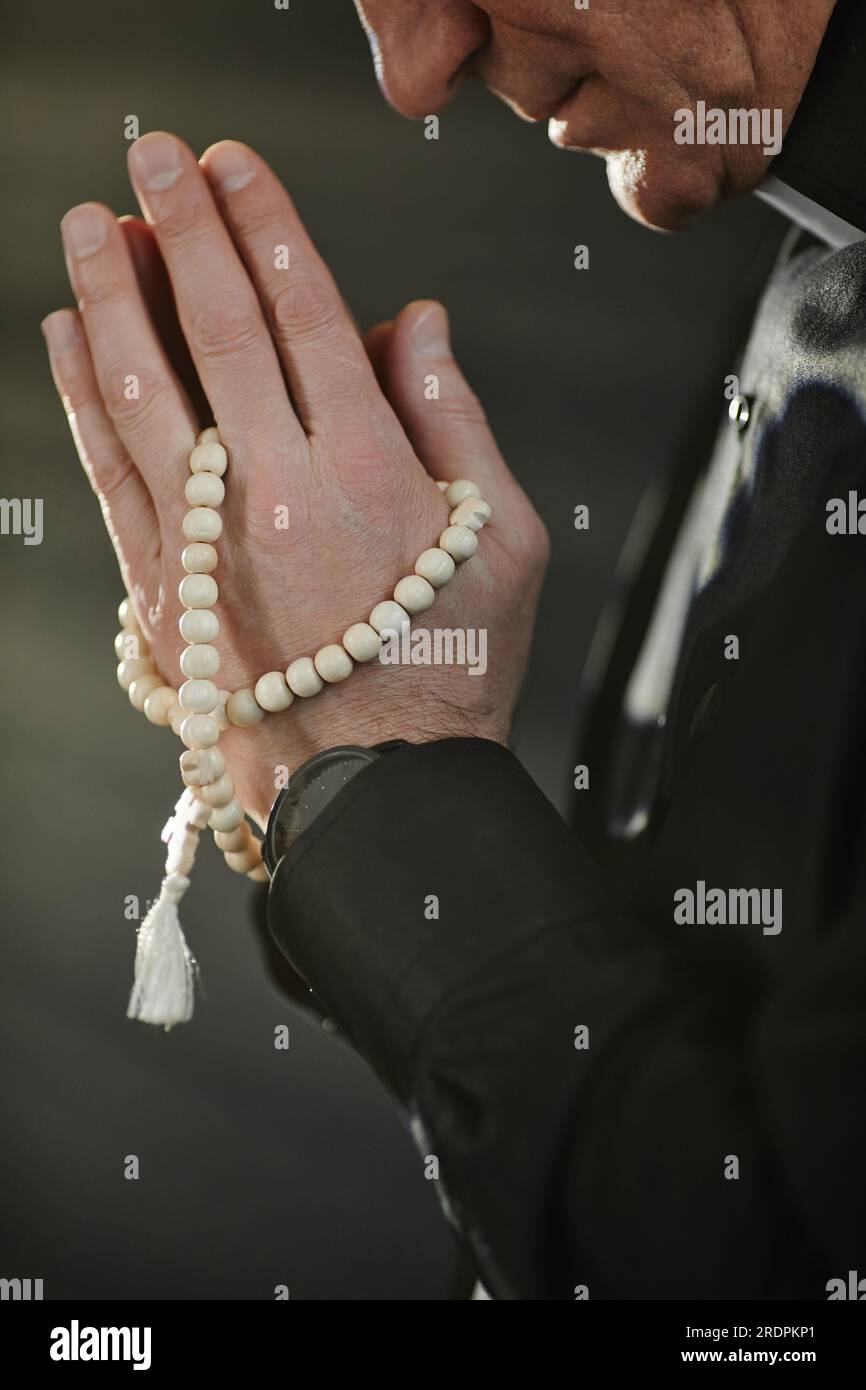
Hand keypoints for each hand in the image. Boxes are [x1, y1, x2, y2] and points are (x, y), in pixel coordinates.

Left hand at [42, 134, 548, 825]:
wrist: (384, 793)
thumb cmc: (457, 669)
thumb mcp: (508, 544)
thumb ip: (458, 423)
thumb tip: (413, 323)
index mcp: (372, 473)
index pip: (306, 316)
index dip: (264, 229)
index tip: (234, 169)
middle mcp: (280, 494)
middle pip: (216, 334)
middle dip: (178, 231)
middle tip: (152, 157)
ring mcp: (210, 545)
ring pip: (145, 394)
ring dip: (110, 298)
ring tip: (88, 226)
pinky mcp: (162, 593)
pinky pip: (111, 476)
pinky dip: (83, 398)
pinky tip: (69, 337)